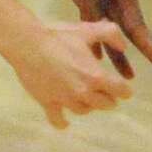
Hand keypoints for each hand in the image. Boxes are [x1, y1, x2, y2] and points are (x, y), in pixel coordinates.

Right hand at [10, 18, 134, 130]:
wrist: (27, 44)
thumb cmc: (58, 36)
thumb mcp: (87, 29)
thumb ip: (110, 34)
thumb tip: (123, 46)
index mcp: (96, 75)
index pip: (121, 91)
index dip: (123, 88)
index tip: (121, 86)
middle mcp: (84, 92)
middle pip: (106, 104)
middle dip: (108, 97)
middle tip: (103, 89)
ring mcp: (66, 100)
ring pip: (85, 110)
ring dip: (88, 105)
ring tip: (84, 97)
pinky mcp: (49, 104)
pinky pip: (58, 120)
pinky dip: (63, 122)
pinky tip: (65, 121)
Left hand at [52, 0, 151, 76]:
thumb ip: (94, 2)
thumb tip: (97, 29)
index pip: (138, 28)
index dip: (150, 50)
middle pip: (126, 34)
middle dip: (131, 58)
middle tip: (133, 82)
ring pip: (107, 29)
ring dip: (111, 52)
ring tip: (118, 74)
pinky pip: (89, 19)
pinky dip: (91, 36)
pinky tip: (92, 50)